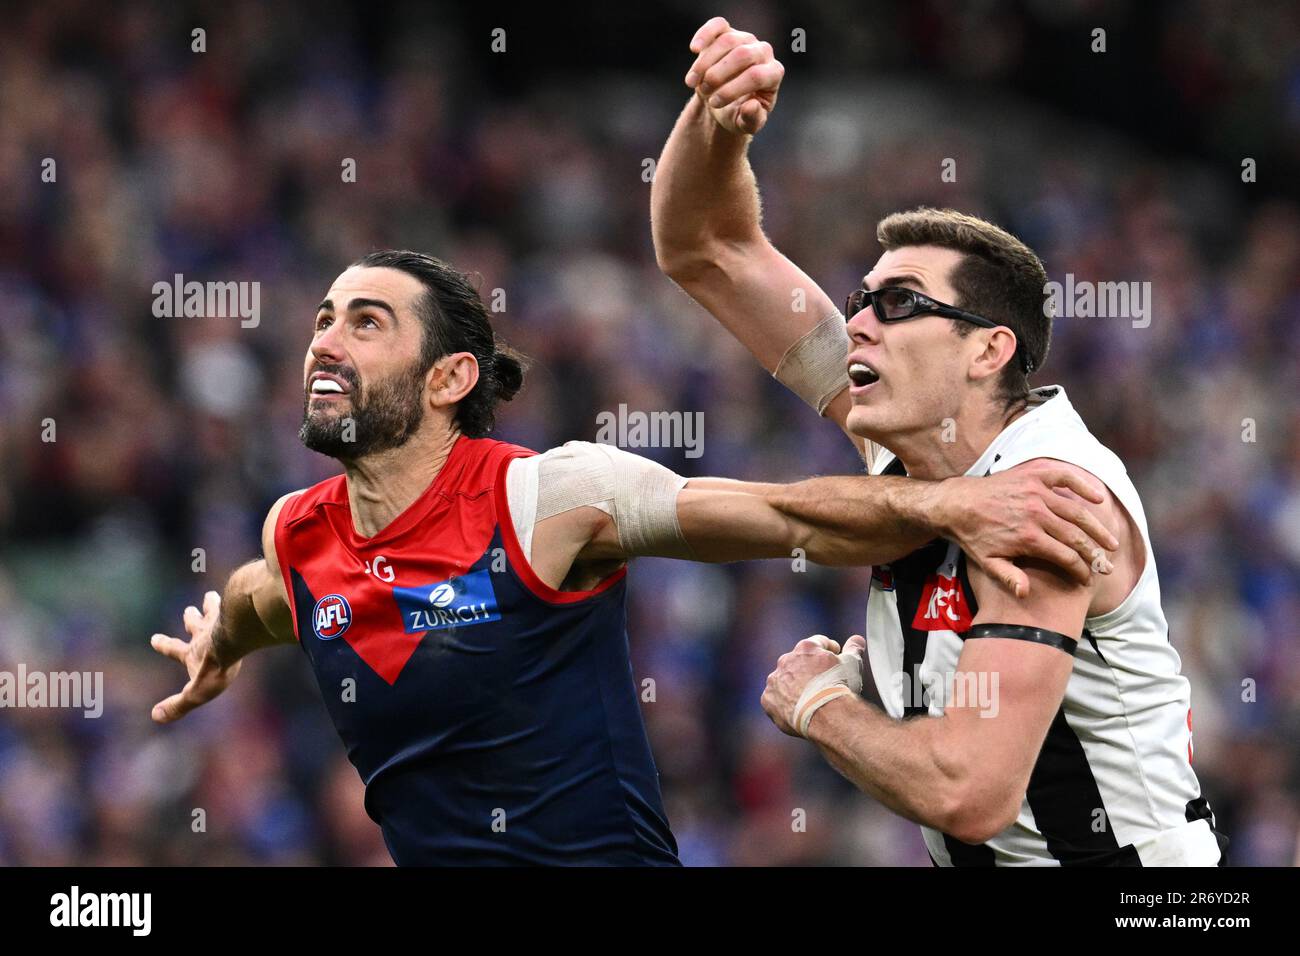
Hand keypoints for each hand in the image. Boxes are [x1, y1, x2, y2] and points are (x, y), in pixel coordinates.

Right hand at [149, 590, 240, 723]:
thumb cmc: (216, 666)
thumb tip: (155, 717)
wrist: (238, 637)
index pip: (175, 649)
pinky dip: (240, 597)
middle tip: (189, 610)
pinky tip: (248, 590)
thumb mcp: (196, 692)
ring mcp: (224, 619)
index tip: (154, 638)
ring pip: (215, 609)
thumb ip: (178, 705)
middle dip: (190, 618)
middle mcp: (206, 632)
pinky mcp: (242, 610)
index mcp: (194, 651)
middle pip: (195, 624)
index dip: (164, 646)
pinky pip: (240, 600)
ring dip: (211, 604)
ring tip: (211, 596)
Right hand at [685, 16, 783, 135]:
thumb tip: (751, 106)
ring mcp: (746, 39)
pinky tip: (694, 49)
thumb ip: (751, 119)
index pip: (756, 76)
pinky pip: (718, 26)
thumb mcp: (745, 124)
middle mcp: (763, 52)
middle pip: (742, 55)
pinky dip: (704, 35)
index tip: (714, 103)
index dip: (732, 90)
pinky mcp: (728, 31)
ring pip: (726, 42)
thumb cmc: (737, 113)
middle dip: (718, 75)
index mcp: (774, 74)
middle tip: (704, 92)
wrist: (723, 101)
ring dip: (705, 63)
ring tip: (692, 82)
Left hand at [762, 635, 863, 736]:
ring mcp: (775, 680)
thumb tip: (857, 640)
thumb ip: (853, 648)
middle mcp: (786, 660)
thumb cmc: (840, 686)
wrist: (825, 714)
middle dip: (809, 669)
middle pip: (798, 661)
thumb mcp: (852, 664)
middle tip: (822, 683)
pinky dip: (784, 704)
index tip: (835, 657)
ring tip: (808, 700)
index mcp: (806, 648)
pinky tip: (797, 711)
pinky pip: (775, 700)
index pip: (818, 643)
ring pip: (784, 680)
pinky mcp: (768, 699)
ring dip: (793, 686)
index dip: (829, 649)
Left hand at [933, 460, 1119, 596]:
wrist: (956, 504)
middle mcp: (1036, 514)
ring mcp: (1036, 492)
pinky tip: (1098, 498)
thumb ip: (1008, 578)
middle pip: (1077, 536)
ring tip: (1111, 541)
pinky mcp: (1034, 475)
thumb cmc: (974, 536)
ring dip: (1097, 527)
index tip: (1089, 578)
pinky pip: (1065, 477)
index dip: (1081, 570)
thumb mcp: (987, 563)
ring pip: (1077, 511)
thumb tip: (1026, 594)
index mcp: (1028, 538)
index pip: (1066, 557)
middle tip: (1108, 565)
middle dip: (1096, 553)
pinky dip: (1084, 485)